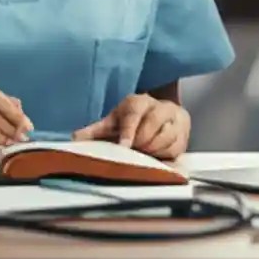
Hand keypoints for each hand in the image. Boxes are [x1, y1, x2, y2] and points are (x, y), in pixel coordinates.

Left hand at [72, 94, 190, 159]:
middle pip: (152, 125)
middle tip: (132, 153)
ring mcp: (175, 119)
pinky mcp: (184, 134)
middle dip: (141, 143)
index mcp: (138, 102)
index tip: (123, 147)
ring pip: (167, 136)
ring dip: (153, 149)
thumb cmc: (132, 120)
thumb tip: (74, 139)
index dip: (128, 132)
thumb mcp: (113, 122)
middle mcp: (159, 107)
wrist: (160, 112)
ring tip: (143, 154)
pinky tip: (156, 157)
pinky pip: (176, 148)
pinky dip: (165, 155)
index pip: (134, 114)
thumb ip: (94, 131)